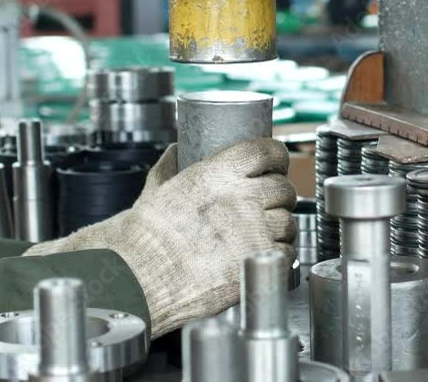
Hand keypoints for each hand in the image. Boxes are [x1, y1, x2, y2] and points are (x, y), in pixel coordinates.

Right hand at [24, 139, 296, 336]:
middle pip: (282, 187)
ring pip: (288, 220)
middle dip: (278, 195)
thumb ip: (169, 169)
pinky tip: (262, 255)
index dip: (275, 157)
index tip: (275, 164)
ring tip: (264, 233)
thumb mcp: (155, 190)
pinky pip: (286, 251)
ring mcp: (254, 229)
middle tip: (267, 204)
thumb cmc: (142, 237)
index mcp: (218, 173)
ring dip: (280, 225)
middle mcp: (241, 197)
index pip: (266, 151)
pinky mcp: (259, 260)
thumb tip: (175, 152)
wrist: (139, 276)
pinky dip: (278, 253)